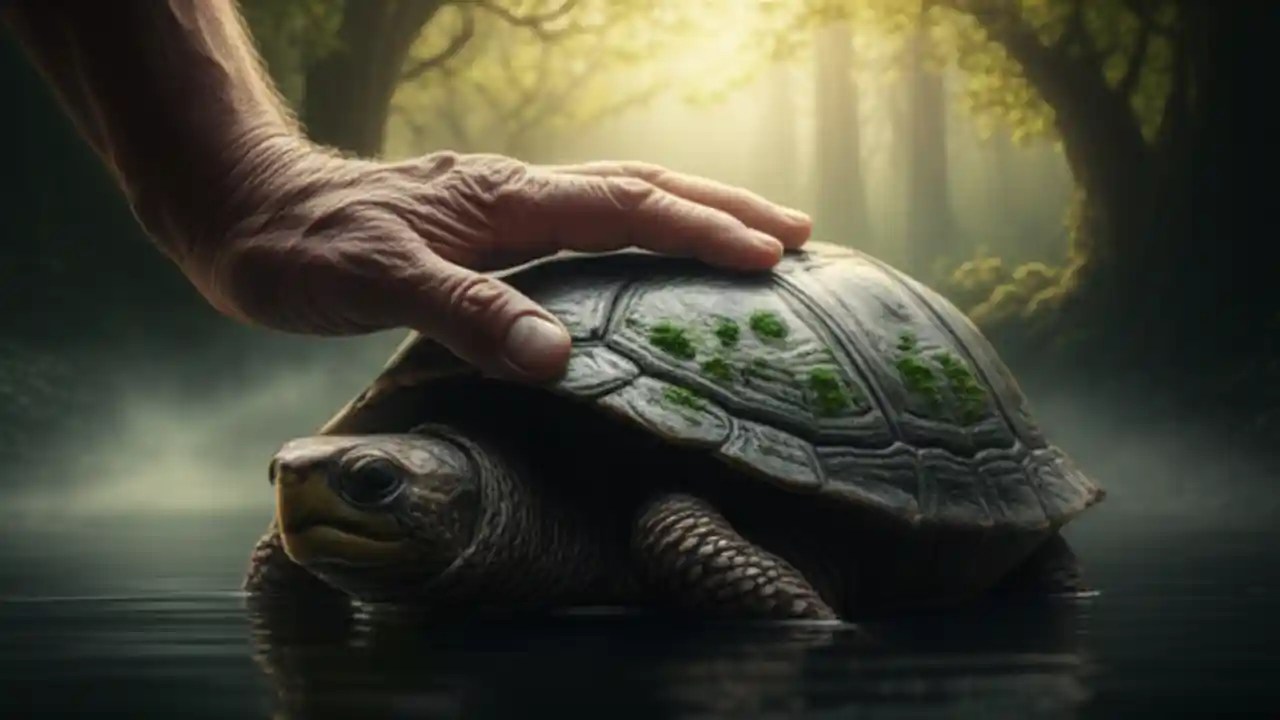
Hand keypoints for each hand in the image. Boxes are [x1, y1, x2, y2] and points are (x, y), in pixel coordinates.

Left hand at [193, 148, 811, 380]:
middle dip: (722, 207)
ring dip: (689, 212)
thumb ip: (467, 313)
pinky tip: (645, 258)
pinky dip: (636, 233)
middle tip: (798, 231)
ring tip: (751, 236)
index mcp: (505, 201)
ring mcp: (501, 208)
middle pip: (641, 187)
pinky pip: (582, 224)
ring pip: (617, 198)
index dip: (700, 228)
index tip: (771, 253)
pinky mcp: (483, 229)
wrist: (245, 211)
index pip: (625, 207)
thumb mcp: (379, 281)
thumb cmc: (303, 247)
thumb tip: (560, 360)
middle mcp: (515, 195)